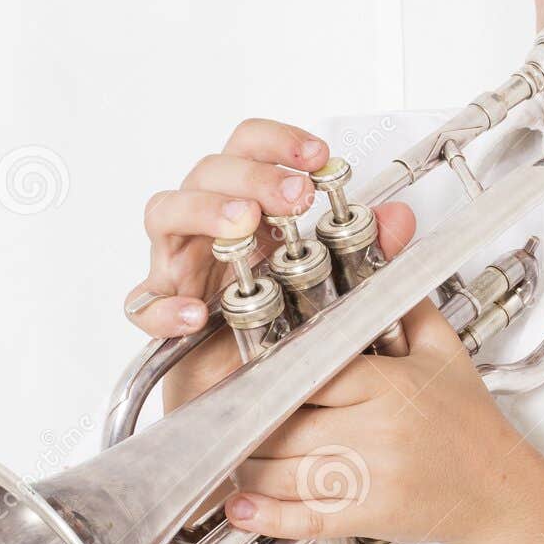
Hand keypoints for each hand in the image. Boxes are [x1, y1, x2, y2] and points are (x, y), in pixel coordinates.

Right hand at [121, 115, 414, 413]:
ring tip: (243, 224)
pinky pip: (144, 307)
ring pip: (164, 216)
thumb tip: (399, 218)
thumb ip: (367, 250)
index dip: (278, 142)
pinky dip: (164, 307)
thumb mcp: (338, 285)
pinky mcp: (163, 321)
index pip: (247, 149)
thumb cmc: (285, 330)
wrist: (258, 401)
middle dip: (253, 175)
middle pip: (207, 173)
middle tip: (295, 197)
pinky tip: (197, 313)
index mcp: (247, 209)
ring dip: (205, 211)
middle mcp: (208, 230)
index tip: (316, 156)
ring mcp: (180, 270)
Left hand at [223, 294, 534, 543]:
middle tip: (222, 417)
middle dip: (246, 424)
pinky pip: (304, 517)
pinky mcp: (368, 515)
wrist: (498, 488)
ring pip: (282, 471)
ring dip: (246, 466)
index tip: (241, 375)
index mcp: (386, 383)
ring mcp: (370, 476)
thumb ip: (403, 302)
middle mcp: (375, 429)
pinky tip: (240, 507)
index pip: (305, 373)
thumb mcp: (442, 349)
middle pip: (282, 424)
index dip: (265, 376)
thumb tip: (383, 248)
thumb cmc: (468, 421)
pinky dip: (265, 516)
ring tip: (227, 455)